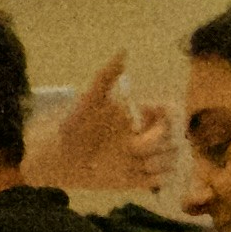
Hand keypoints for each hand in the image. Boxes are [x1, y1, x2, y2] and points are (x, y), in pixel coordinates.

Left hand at [32, 53, 176, 194]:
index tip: (156, 120)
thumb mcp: (89, 100)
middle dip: (159, 142)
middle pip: (172, 138)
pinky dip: (158, 178)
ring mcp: (141, 159)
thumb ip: (106, 77)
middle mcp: (145, 136)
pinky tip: (143, 174)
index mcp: (139, 117)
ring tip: (139, 162)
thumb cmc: (74, 125)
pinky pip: (159, 180)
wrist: (58, 158)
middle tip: (135, 146)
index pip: (168, 114)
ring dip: (160, 161)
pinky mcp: (135, 179)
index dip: (168, 117)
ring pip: (170, 159)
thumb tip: (123, 51)